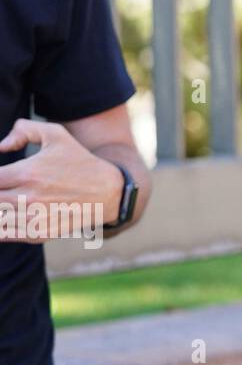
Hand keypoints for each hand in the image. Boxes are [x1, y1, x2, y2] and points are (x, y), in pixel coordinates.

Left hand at [0, 119, 123, 242]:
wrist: (108, 191)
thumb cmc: (80, 162)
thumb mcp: (56, 135)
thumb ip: (24, 130)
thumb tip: (1, 146)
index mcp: (27, 173)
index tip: (4, 176)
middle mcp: (28, 198)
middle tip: (7, 186)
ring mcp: (33, 219)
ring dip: (1, 208)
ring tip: (9, 199)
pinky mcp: (39, 233)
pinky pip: (6, 234)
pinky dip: (3, 226)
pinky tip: (9, 215)